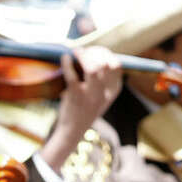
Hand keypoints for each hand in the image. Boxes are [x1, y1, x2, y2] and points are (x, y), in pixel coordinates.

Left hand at [38, 48, 121, 171]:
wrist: (72, 131)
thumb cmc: (85, 111)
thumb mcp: (101, 98)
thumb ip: (103, 82)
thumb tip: (98, 57)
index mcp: (112, 92)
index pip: (117, 67)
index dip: (107, 54)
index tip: (97, 51)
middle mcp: (104, 93)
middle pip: (107, 63)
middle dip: (97, 52)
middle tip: (85, 50)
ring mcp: (90, 94)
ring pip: (93, 68)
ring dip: (85, 56)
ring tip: (77, 52)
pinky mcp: (75, 96)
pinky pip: (72, 75)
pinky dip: (67, 63)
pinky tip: (65, 58)